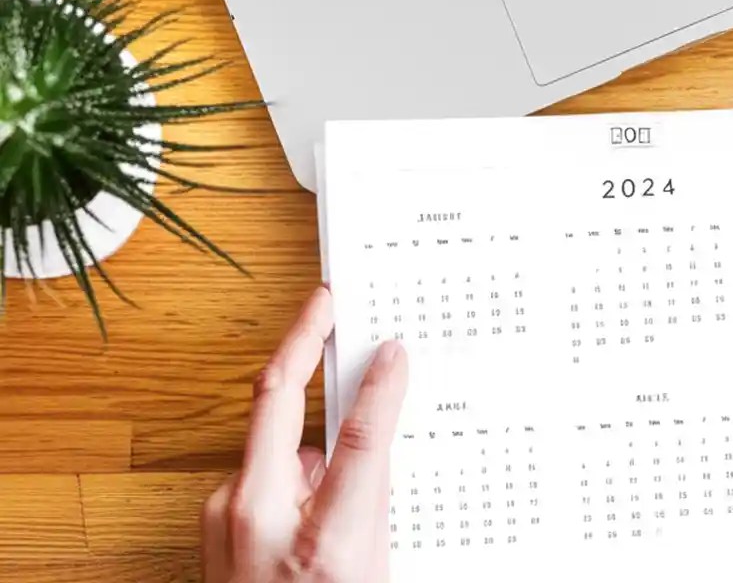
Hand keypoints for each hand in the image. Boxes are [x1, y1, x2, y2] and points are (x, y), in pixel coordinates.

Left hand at [202, 287, 408, 582]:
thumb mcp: (371, 564)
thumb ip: (369, 498)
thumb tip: (363, 445)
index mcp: (319, 541)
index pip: (360, 439)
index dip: (380, 385)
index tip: (391, 348)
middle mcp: (259, 522)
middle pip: (277, 404)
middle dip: (300, 343)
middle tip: (325, 304)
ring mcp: (224, 518)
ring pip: (270, 441)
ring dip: (302, 428)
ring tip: (336, 427)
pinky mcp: (213, 520)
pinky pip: (258, 469)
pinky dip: (286, 466)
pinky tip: (311, 486)